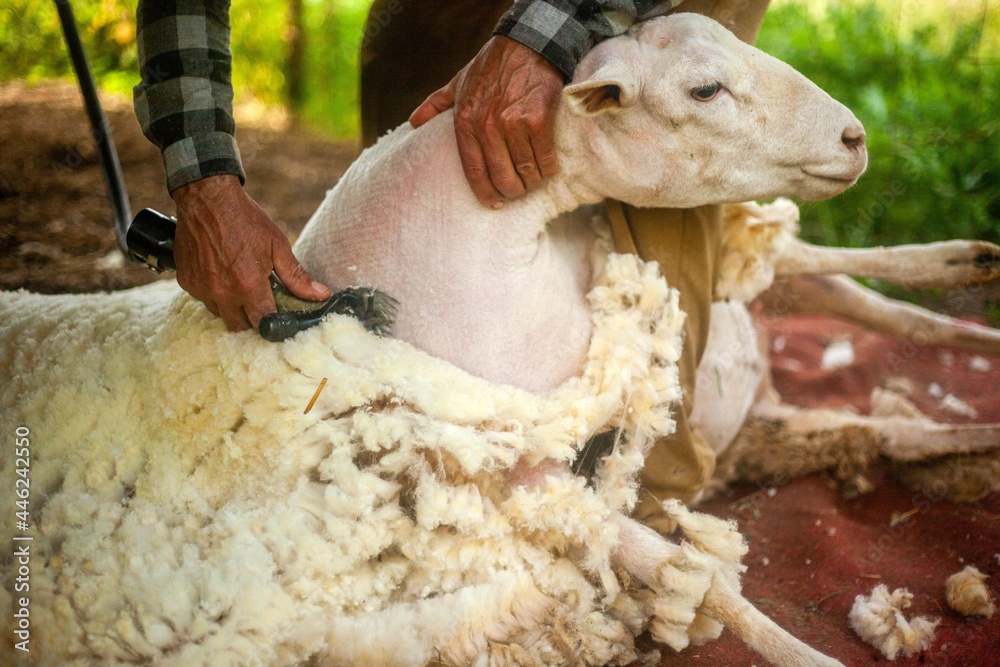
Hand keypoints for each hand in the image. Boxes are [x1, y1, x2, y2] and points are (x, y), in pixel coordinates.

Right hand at [171, 174, 329, 331]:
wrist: (207, 197)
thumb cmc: (245, 219)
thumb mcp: (278, 246)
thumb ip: (297, 277)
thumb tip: (321, 295)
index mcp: (248, 286)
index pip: (263, 325)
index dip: (273, 324)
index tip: (278, 317)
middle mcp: (222, 292)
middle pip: (239, 326)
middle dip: (251, 319)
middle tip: (259, 300)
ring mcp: (201, 288)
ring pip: (219, 314)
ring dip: (231, 306)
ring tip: (239, 282)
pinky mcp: (186, 281)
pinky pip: (202, 298)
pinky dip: (212, 292)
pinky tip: (220, 273)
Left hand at [409, 35, 562, 208]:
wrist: (526, 43)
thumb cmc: (491, 65)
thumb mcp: (458, 82)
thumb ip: (436, 105)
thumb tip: (413, 123)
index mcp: (465, 122)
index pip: (474, 171)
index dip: (485, 193)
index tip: (493, 203)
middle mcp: (487, 126)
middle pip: (502, 177)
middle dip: (512, 192)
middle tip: (517, 193)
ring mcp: (513, 124)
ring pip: (525, 172)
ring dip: (532, 182)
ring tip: (533, 182)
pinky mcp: (538, 121)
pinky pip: (545, 159)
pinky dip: (548, 168)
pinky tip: (548, 168)